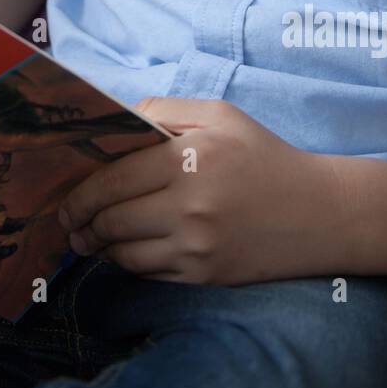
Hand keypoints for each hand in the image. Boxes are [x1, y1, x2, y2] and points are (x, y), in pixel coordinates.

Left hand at [57, 97, 346, 284]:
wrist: (320, 212)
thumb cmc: (264, 156)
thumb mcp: (220, 115)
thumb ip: (164, 111)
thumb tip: (116, 122)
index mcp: (189, 159)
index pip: (113, 180)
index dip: (80, 193)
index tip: (66, 200)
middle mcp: (190, 206)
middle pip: (111, 220)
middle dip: (81, 223)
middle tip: (69, 223)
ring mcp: (196, 246)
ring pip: (123, 252)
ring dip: (100, 247)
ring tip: (91, 239)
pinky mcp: (205, 275)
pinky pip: (148, 273)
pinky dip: (130, 262)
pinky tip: (127, 250)